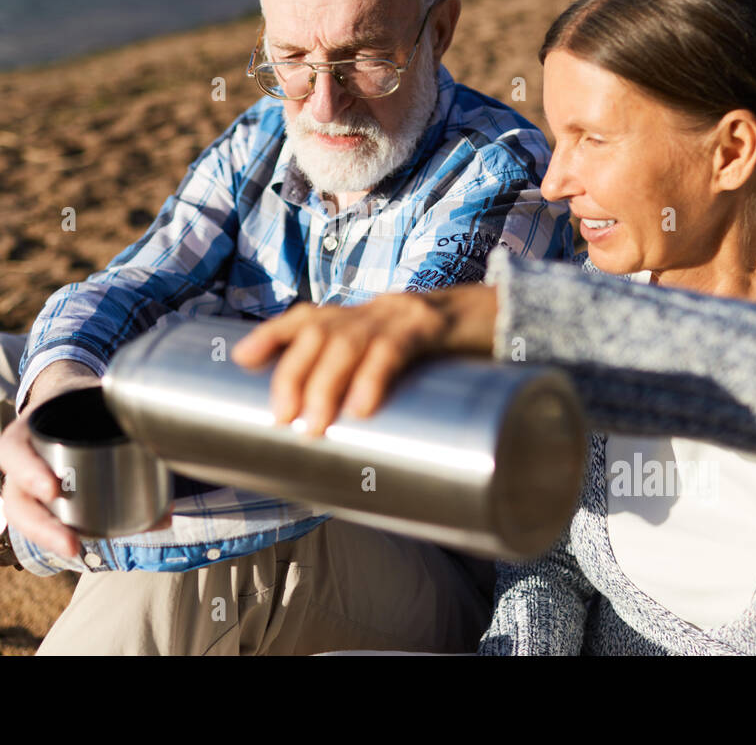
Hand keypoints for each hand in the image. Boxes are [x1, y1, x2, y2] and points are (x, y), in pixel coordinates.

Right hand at [0, 360, 171, 560]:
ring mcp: (31, 485)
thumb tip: (157, 424)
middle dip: (41, 526)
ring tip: (77, 549)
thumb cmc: (82, 398)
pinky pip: (51, 522)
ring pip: (28, 518)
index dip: (28, 471)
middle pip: (16, 500)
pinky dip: (73, 533)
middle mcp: (23, 462)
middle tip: (71, 542)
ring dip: (51, 537)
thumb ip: (119, 400)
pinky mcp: (49, 501)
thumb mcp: (93, 391)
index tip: (54, 489)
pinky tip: (97, 542)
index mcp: (27, 430)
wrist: (74, 400)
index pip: (11, 451)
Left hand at [231, 283, 498, 436]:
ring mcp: (405, 313)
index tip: (241, 359)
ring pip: (350, 340)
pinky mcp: (437, 325)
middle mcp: (377, 309)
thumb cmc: (455, 356)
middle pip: (320, 332)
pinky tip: (362, 407)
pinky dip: (374, 376)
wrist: (514, 319)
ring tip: (313, 426)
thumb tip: (348, 446)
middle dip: (293, 372)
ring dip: (324, 383)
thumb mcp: (407, 362)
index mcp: (366, 317)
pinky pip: (396, 347)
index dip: (272, 334)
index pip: (308, 316)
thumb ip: (379, 385)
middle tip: (281, 418)